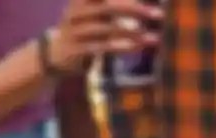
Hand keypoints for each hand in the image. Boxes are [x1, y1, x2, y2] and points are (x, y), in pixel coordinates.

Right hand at [47, 0, 163, 73]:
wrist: (58, 54)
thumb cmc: (86, 30)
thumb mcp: (98, 14)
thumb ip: (115, 6)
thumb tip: (141, 2)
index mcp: (82, 0)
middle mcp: (76, 12)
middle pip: (107, 7)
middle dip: (134, 10)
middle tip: (158, 15)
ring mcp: (73, 30)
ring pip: (105, 28)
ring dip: (132, 32)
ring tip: (154, 38)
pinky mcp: (75, 49)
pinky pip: (100, 46)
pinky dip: (120, 46)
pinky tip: (137, 47)